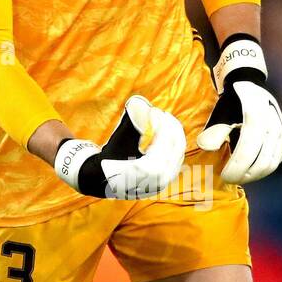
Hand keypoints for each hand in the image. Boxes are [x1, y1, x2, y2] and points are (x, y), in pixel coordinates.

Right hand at [54, 95, 185, 198]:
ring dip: (173, 133)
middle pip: (176, 145)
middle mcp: (162, 178)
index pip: (165, 140)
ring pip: (178, 151)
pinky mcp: (166, 180)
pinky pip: (176, 158)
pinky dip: (172, 143)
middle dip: (170, 125)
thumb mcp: (120, 139)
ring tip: (162, 119)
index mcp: (152, 170)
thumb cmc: (111, 158)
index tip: (153, 110)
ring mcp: (166, 181)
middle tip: (160, 112)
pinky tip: (164, 132)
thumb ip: (131, 120)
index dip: (162, 122)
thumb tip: (138, 101)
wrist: (103, 181)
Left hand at [196, 34, 281, 183]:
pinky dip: (263, 170)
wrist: (250, 85)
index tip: (224, 175)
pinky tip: (250, 173)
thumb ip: (215, 130)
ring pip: (270, 163)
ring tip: (239, 178)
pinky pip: (276, 160)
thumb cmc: (232, 101)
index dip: (237, 166)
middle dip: (244, 174)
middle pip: (261, 159)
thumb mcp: (221, 111)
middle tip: (229, 179)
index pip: (248, 148)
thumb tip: (206, 147)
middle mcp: (272, 123)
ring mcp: (281, 130)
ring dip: (254, 175)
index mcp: (255, 115)